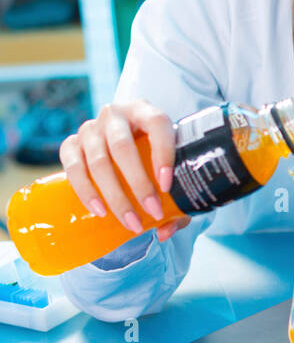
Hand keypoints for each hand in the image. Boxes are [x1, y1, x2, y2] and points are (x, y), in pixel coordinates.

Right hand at [58, 99, 190, 242]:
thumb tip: (164, 231)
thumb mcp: (165, 167)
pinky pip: (73, 167)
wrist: (119, 147)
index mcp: (144, 111)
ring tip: (130, 222)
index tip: (167, 186)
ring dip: (115, 196)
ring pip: (99, 161)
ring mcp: (90, 129)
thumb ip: (173, 197)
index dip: (163, 153)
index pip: (156, 124)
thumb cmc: (149, 157)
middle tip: (153, 212)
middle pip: (123, 147)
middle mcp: (115, 115)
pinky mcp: (70, 144)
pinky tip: (100, 211)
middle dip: (139, 183)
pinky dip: (86, 192)